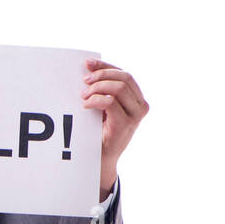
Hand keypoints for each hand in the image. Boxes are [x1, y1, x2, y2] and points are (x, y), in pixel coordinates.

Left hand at [81, 58, 148, 195]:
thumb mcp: (104, 107)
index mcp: (137, 98)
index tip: (87, 63)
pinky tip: (86, 106)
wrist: (102, 159)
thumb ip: (104, 91)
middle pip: (124, 77)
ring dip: (96, 88)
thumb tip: (88, 70)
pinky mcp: (125, 125)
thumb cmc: (101, 132)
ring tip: (84, 97)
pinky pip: (110, 103)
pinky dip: (95, 101)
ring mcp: (135, 116)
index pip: (124, 74)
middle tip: (84, 82)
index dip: (105, 66)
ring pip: (118, 88)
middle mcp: (140, 105)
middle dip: (101, 76)